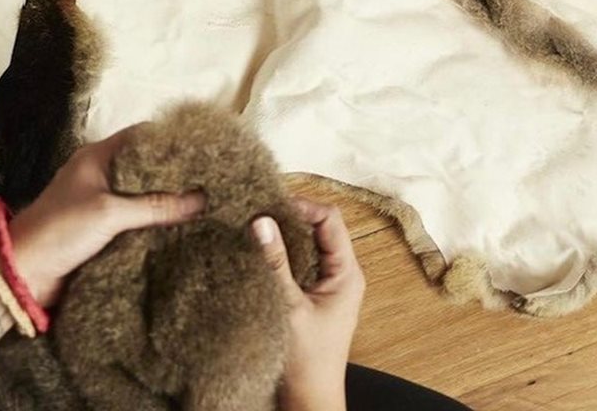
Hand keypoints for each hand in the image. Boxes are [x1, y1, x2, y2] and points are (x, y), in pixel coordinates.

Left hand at [5, 126, 205, 307]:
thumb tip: (202, 199)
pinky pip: (135, 224)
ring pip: (141, 199)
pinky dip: (154, 226)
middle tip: (210, 179)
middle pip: (144, 169)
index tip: (202, 146)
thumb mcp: (110, 212)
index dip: (169, 139)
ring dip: (165, 204)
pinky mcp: (101, 233)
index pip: (140, 137)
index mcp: (96, 158)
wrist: (23, 274)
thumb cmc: (60, 229)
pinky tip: (181, 231)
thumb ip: (156, 205)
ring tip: (205, 204)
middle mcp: (100, 177)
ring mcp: (100, 206)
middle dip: (174, 175)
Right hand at [253, 200, 365, 410]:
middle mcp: (339, 275)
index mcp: (347, 273)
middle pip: (317, 228)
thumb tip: (261, 220)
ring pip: (304, 246)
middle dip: (287, 218)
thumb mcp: (289, 309)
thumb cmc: (307, 363)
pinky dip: (276, 257)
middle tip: (254, 212)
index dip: (302, 206)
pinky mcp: (309, 298)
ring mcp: (324, 286)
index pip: (330, 220)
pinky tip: (254, 256)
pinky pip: (295, 265)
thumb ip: (275, 264)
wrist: (307, 404)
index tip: (269, 205)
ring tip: (250, 230)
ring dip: (280, 237)